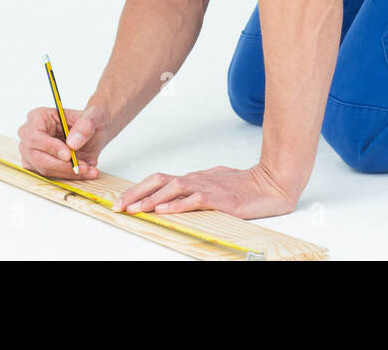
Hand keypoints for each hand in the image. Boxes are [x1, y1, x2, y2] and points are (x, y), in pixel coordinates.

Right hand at [17, 105, 107, 179]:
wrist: (94, 131)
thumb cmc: (89, 120)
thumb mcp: (94, 116)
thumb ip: (85, 125)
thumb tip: (72, 143)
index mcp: (38, 117)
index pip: (35, 136)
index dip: (50, 147)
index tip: (69, 155)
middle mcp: (30, 135)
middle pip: (36, 156)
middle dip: (62, 165)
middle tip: (83, 167)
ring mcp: (31, 152)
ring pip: (44, 169)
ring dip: (67, 172)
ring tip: (88, 169)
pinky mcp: (38, 166)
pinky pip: (50, 175)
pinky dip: (68, 176)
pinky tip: (83, 172)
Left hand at [112, 163, 296, 218]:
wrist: (270, 183)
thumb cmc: (244, 184)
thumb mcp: (215, 182)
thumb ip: (197, 186)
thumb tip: (177, 191)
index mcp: (193, 178)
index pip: (158, 180)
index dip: (137, 190)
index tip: (121, 201)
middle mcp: (195, 180)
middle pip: (158, 181)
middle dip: (135, 194)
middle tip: (117, 206)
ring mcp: (207, 188)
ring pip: (172, 188)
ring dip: (151, 199)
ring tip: (135, 210)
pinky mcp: (219, 198)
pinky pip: (193, 200)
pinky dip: (177, 205)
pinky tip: (164, 210)